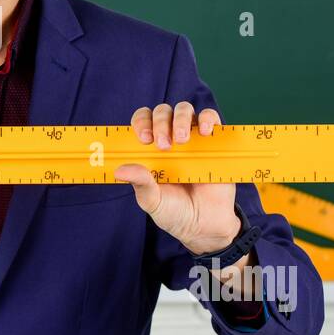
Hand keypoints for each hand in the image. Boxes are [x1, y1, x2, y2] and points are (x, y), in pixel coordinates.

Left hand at [114, 102, 242, 258]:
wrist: (205, 225)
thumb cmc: (174, 211)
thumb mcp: (152, 201)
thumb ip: (140, 183)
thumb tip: (119, 170)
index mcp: (150, 148)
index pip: (142, 120)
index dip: (141, 122)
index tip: (144, 139)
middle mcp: (170, 137)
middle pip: (162, 111)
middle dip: (160, 123)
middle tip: (163, 146)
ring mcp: (192, 138)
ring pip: (184, 109)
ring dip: (180, 119)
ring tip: (182, 141)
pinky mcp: (214, 141)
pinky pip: (211, 118)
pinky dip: (206, 119)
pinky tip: (203, 132)